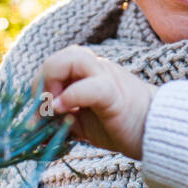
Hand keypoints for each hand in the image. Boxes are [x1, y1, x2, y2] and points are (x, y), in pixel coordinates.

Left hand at [38, 46, 155, 159]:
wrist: (156, 130)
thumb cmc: (120, 124)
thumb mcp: (81, 121)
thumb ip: (60, 118)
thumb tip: (32, 128)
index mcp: (87, 72)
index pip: (53, 66)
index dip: (38, 89)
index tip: (37, 117)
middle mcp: (96, 68)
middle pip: (60, 57)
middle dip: (42, 84)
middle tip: (44, 111)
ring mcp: (107, 77)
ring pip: (73, 58)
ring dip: (53, 81)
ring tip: (53, 108)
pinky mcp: (114, 94)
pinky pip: (90, 86)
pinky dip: (71, 95)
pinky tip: (61, 110)